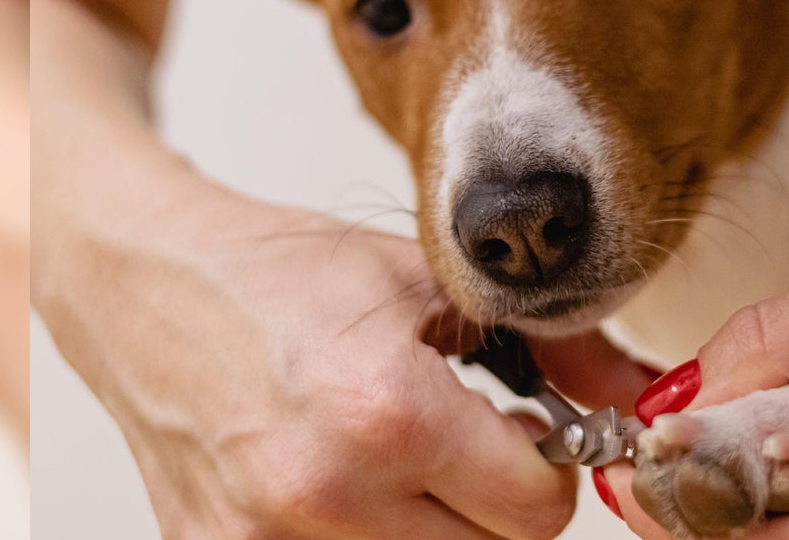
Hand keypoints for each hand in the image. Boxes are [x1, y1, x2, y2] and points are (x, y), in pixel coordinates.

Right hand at [36, 192, 650, 539]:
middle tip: (474, 453)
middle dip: (502, 509)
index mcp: (387, 414)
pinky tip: (353, 486)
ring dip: (440, 531)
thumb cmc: (287, 275)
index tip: (530, 437)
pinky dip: (369, 538)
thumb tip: (640, 395)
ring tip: (410, 465)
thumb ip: (555, 346)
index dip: (551, 469)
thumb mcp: (429, 285)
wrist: (148, 286)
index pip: (539, 513)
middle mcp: (324, 495)